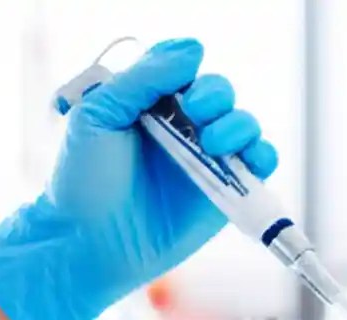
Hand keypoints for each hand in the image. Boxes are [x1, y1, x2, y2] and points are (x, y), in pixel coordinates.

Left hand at [0, 38, 277, 319]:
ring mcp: (206, 161)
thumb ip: (141, 79)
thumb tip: (192, 50)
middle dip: (215, 97)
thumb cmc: (83, 180)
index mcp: (150, 103)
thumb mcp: (99, 116)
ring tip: (213, 144)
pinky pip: (260, 166)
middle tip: (195, 114)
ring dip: (239, 126)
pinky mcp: (226, 193)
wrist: (89, 242)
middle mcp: (182, 128)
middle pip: (220, 94)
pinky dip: (264, 156)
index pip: (184, 70)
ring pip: (245, 126)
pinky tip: (248, 160)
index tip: (179, 88)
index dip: (188, 70)